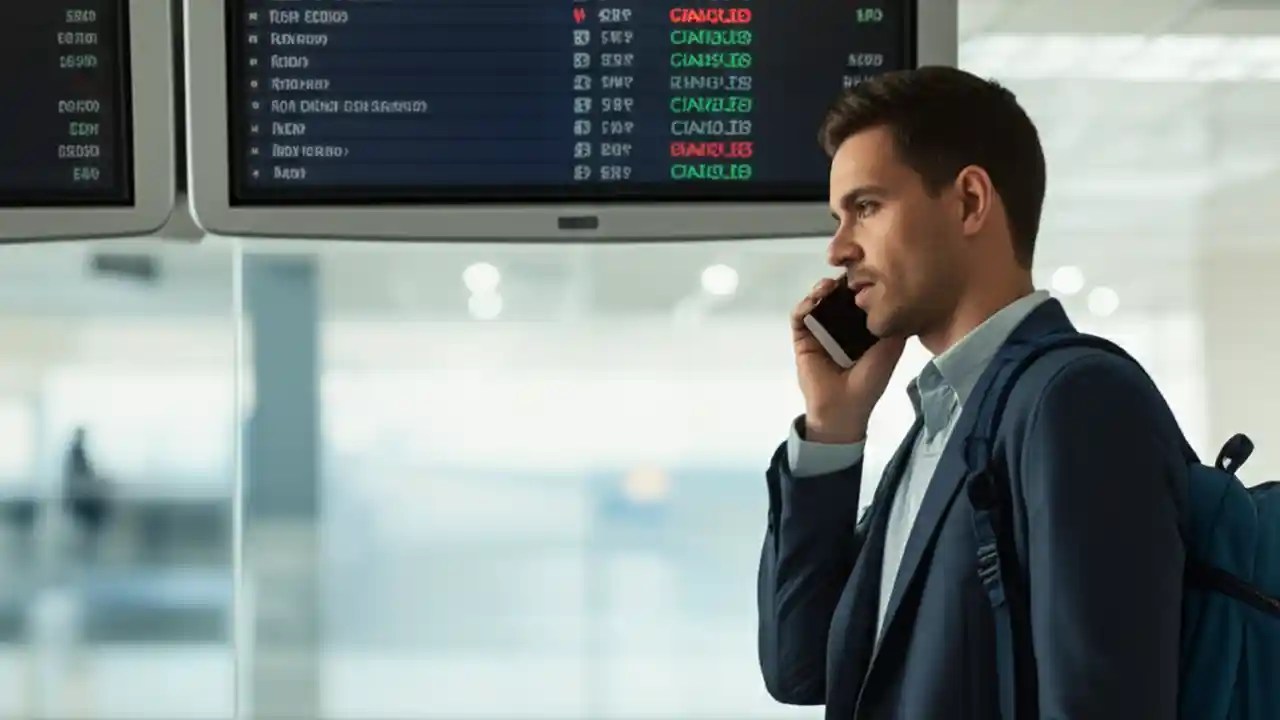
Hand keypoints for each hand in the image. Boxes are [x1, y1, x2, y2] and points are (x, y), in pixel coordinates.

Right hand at [792, 277, 906, 442]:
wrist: (843, 409)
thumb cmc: (868, 384)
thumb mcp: (889, 352)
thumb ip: (896, 328)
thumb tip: (906, 299)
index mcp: (860, 330)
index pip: (859, 300)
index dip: (862, 285)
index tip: (868, 273)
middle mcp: (839, 327)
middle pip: (837, 296)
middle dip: (840, 283)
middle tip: (846, 274)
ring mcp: (819, 332)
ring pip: (818, 302)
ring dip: (821, 290)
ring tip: (829, 285)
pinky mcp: (802, 339)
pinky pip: (799, 317)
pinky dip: (804, 305)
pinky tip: (814, 300)